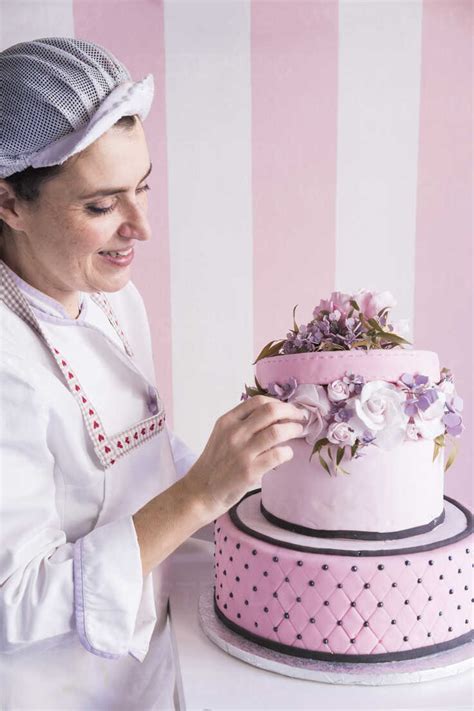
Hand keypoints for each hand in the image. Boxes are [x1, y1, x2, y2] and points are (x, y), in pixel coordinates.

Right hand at [184, 395, 306, 519]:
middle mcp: (234, 433)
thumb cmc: (215, 464)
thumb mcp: (222, 435)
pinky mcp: (249, 471)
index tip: (288, 409)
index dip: (278, 403)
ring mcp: (242, 452)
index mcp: (227, 421)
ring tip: (298, 432)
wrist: (200, 492)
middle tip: (300, 418)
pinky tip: (287, 454)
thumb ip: (242, 424)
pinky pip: (278, 455)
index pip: (258, 402)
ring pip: (277, 431)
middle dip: (291, 412)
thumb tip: (275, 416)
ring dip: (294, 429)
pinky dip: (288, 452)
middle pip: (271, 411)